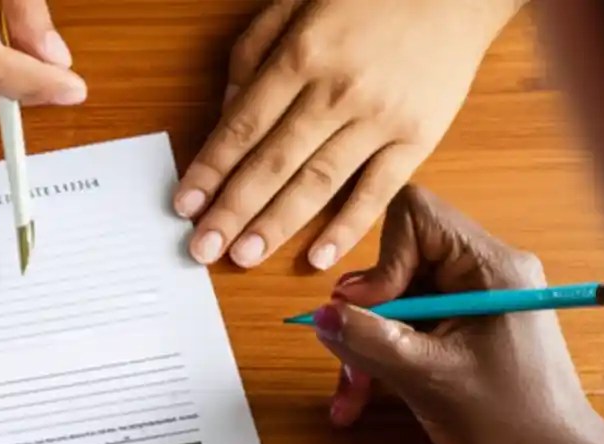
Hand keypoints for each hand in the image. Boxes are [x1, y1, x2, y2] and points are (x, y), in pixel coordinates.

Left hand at [174, 0, 523, 269]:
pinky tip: (317, 258)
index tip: (185, 204)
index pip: (243, 126)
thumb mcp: (296, 3)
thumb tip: (226, 110)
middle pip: (272, 163)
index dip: (210, 169)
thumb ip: (253, 53)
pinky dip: (347, 228)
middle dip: (232, 210)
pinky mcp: (418, 138)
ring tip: (243, 257)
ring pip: (317, 182)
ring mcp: (379, 118)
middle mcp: (337, 91)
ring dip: (276, 225)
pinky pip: (377, 191)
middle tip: (201, 247)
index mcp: (302, 56)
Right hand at [308, 185, 603, 443]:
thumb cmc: (512, 428)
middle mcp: (482, 274)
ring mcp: (471, 303)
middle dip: (364, 316)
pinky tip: (360, 399)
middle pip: (396, 264)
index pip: (417, 218)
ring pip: (393, 303)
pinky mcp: (461, 331)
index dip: (381, 260)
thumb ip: (371, 340)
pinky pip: (405, 330)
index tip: (371, 312)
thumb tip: (321, 315)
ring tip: (352, 397)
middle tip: (349, 365)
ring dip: (364, 348)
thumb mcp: (429, 379)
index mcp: (491, 268)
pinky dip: (379, 360)